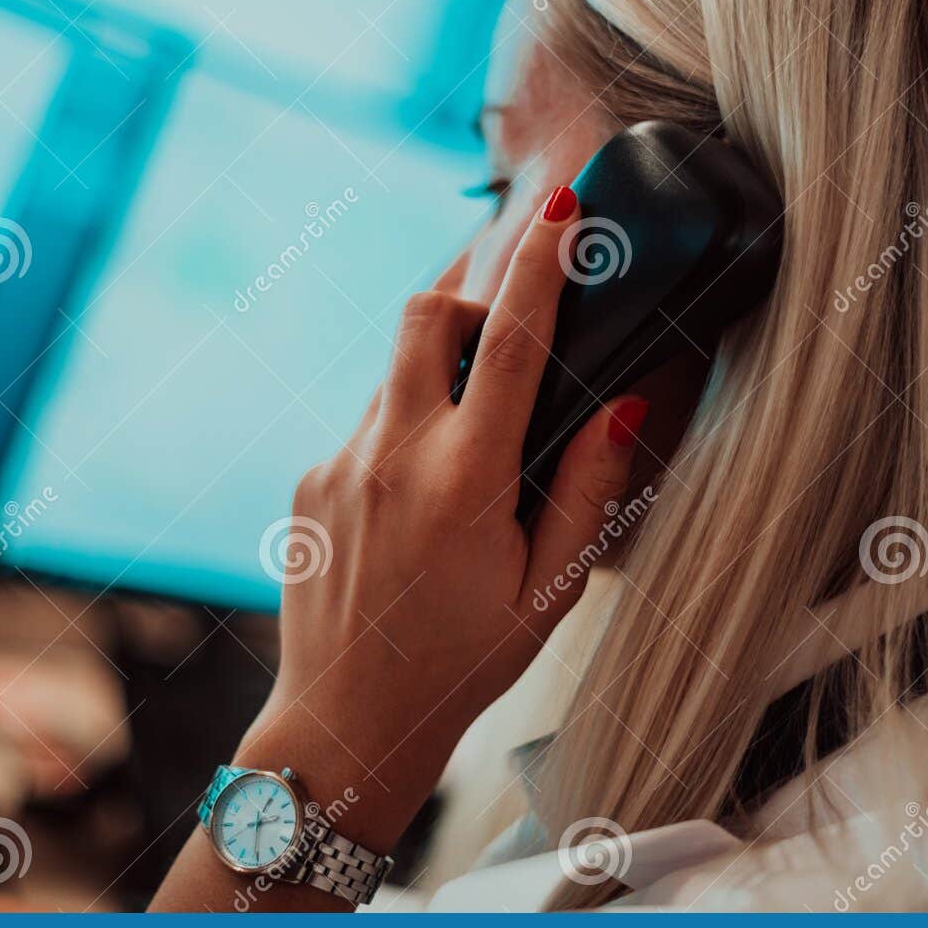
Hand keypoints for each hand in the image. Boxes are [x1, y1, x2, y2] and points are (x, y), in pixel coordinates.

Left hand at [240, 189, 648, 848]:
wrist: (345, 723)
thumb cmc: (459, 668)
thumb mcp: (548, 593)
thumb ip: (586, 493)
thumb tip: (618, 407)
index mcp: (465, 480)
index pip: (508, 339)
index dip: (538, 261)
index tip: (556, 204)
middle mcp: (392, 455)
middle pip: (424, 313)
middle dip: (468, 295)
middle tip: (502, 333)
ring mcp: (339, 465)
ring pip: (393, 372)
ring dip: (436, 376)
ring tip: (467, 456)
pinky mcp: (308, 483)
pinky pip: (364, 425)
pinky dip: (403, 434)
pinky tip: (418, 508)